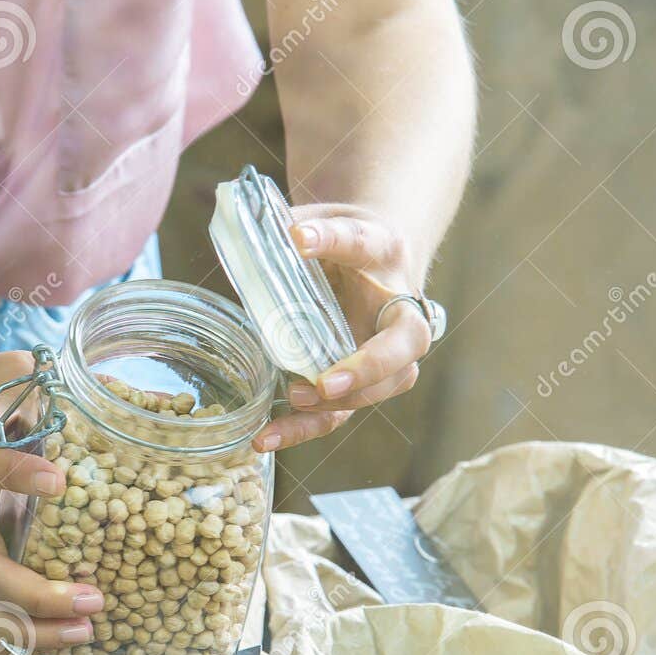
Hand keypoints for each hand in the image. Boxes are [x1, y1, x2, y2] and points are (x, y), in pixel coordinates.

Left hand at [253, 202, 434, 452]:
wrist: (375, 260)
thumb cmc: (344, 240)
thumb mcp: (322, 217)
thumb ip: (294, 225)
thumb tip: (254, 235)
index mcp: (384, 252)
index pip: (361, 242)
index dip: (331, 239)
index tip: (299, 236)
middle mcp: (398, 309)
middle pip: (402, 346)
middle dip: (368, 368)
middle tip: (326, 381)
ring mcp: (386, 354)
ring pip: (378, 390)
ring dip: (337, 405)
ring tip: (294, 402)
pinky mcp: (357, 384)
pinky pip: (338, 413)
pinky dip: (303, 428)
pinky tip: (266, 437)